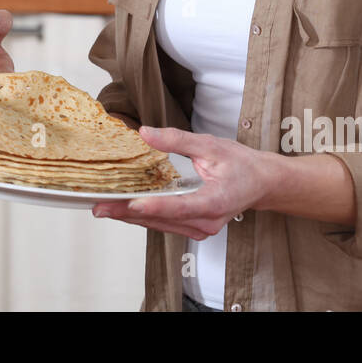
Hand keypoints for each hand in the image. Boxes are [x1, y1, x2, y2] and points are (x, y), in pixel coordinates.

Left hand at [91, 126, 281, 240]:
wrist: (261, 183)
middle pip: (163, 220)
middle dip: (129, 213)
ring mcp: (201, 229)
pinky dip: (145, 217)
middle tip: (100, 206)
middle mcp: (207, 221)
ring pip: (160, 225)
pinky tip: (125, 208)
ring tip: (104, 208)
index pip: (179, 207)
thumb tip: (145, 133)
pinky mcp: (195, 228)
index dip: (154, 207)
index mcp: (214, 202)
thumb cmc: (241, 164)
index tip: (131, 204)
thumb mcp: (211, 145)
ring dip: (132, 217)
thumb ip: (177, 140)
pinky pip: (165, 224)